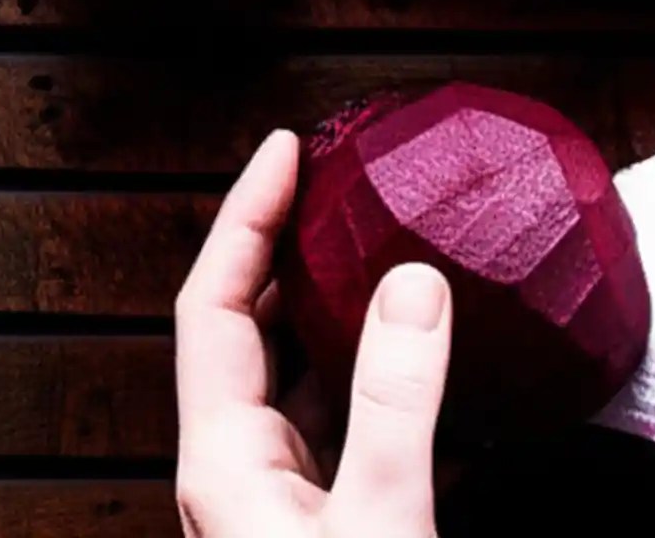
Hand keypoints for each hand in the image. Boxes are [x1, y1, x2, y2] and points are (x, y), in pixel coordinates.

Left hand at [173, 130, 453, 536]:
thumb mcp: (376, 516)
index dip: (245, 218)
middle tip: (338, 190)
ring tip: (393, 258)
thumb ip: (393, 402)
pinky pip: (356, 425)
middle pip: (255, 328)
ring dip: (346, 313)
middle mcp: (246, 467)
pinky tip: (441, 371)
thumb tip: (412, 287)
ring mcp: (289, 494)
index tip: (287, 153)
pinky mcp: (335, 517)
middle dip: (292, 249)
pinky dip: (392, 382)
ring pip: (309, 376)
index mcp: (227, 457)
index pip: (213, 304)